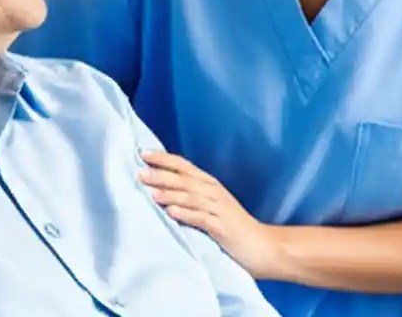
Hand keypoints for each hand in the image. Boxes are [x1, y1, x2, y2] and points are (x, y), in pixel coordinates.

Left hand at [141, 152, 273, 275]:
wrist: (262, 245)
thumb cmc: (232, 227)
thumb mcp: (212, 206)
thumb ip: (191, 197)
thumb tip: (159, 190)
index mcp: (210, 185)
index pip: (184, 166)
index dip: (164, 159)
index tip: (143, 154)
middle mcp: (214, 192)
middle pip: (185, 179)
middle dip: (162, 175)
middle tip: (140, 172)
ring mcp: (219, 209)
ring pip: (192, 197)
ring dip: (171, 194)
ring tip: (152, 193)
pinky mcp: (221, 227)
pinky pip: (201, 218)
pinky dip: (186, 214)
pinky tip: (172, 212)